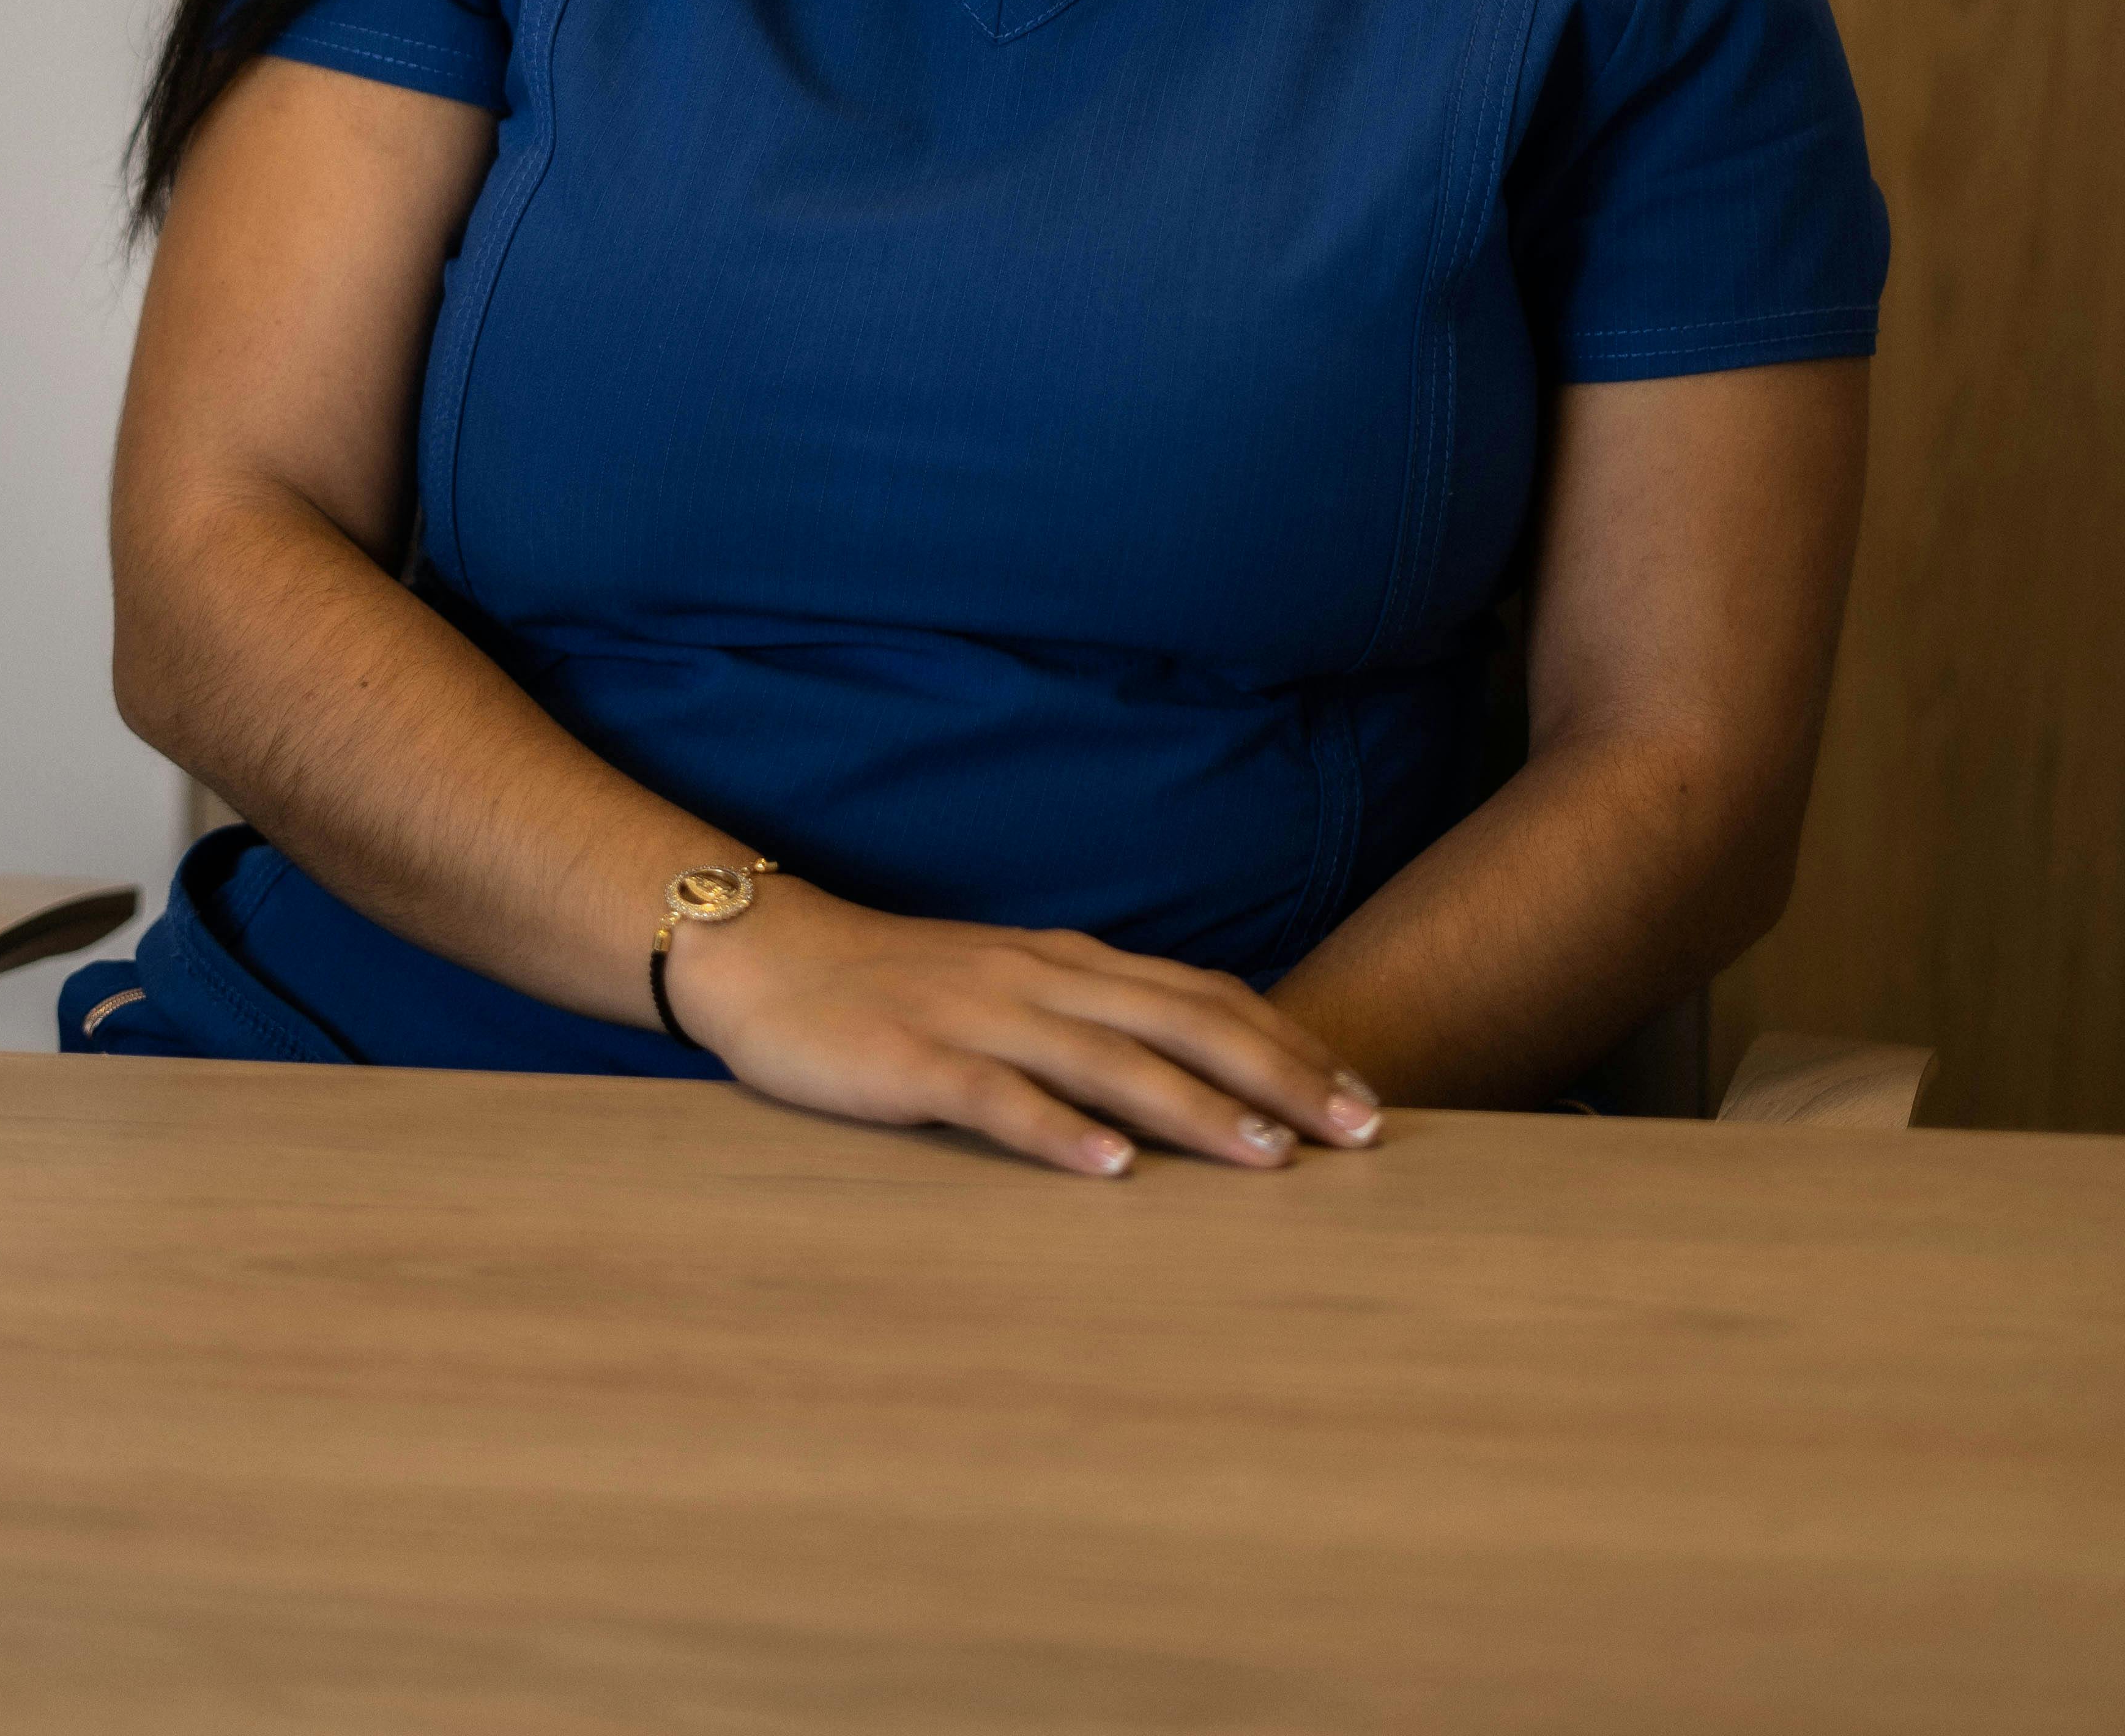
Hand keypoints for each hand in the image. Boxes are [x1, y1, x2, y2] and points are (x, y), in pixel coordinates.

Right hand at [665, 880, 1384, 1176]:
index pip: (1202, 996)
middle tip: (1358, 1134)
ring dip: (1197, 1109)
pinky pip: (999, 1099)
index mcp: (1065, 963)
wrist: (764, 954)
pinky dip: (1061, 1133)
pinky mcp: (914, 1060)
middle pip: (1182, 1023)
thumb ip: (1084, 1018)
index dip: (1286, 1042)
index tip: (1360, 1095)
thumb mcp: (1005, 987)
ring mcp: (978, 1017)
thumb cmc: (891, 986)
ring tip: (1270, 1158)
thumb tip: (1183, 1073)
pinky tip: (1112, 1171)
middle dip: (1279, 1077)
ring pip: (1109, 1060)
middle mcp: (1039, 980)